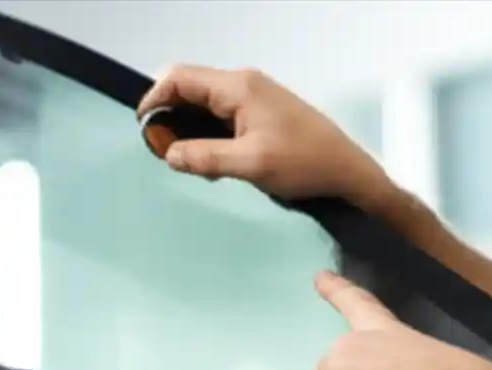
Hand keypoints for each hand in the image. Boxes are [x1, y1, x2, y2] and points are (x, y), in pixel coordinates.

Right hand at [137, 65, 390, 203]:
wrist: (347, 170)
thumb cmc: (303, 163)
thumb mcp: (250, 165)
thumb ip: (206, 157)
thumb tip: (169, 155)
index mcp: (238, 87)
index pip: (180, 78)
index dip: (155, 99)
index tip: (144, 129)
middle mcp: (244, 84)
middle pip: (190, 88)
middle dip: (171, 117)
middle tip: (165, 152)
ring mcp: (254, 96)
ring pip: (205, 104)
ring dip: (191, 129)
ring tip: (191, 161)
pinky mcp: (261, 111)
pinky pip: (222, 115)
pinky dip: (209, 134)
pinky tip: (214, 161)